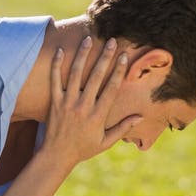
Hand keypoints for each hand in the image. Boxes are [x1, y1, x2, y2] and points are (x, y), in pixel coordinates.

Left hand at [41, 36, 142, 167]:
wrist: (56, 156)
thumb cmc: (83, 149)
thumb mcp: (105, 142)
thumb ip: (122, 128)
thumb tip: (140, 117)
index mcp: (97, 116)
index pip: (110, 89)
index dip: (118, 71)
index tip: (124, 57)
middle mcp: (83, 108)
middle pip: (95, 78)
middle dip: (104, 58)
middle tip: (111, 41)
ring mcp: (67, 104)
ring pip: (75, 75)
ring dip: (83, 55)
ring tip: (88, 39)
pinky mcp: (54, 103)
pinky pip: (54, 80)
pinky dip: (57, 65)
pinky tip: (61, 51)